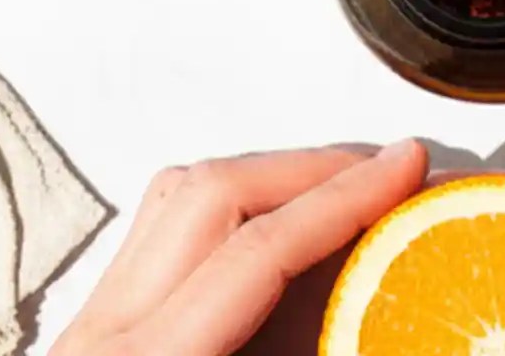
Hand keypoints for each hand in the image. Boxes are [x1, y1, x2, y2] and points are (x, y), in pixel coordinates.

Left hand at [51, 141, 427, 355]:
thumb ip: (326, 341)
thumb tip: (396, 321)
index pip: (256, 251)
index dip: (343, 200)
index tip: (407, 166)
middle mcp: (108, 330)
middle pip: (210, 194)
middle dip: (313, 170)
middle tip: (389, 171)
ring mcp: (96, 317)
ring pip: (180, 195)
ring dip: (273, 177)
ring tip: (346, 186)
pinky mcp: (104, 317)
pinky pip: (169, 225)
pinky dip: (239, 204)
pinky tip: (288, 222)